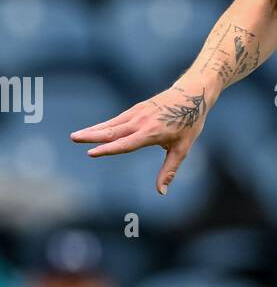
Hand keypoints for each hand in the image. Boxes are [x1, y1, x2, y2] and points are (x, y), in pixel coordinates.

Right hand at [70, 83, 207, 194]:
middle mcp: (140, 122)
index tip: (91, 153)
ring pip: (111, 124)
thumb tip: (161, 192)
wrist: (193, 94)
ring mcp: (137, 113)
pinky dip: (103, 125)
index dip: (108, 149)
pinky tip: (93, 130)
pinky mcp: (137, 109)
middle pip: (112, 131)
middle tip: (73, 139)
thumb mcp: (183, 149)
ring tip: (75, 136)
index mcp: (151, 133)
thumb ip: (169, 170)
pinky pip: (117, 119)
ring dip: (93, 130)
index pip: (125, 144)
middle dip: (92, 136)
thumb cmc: (190, 123)